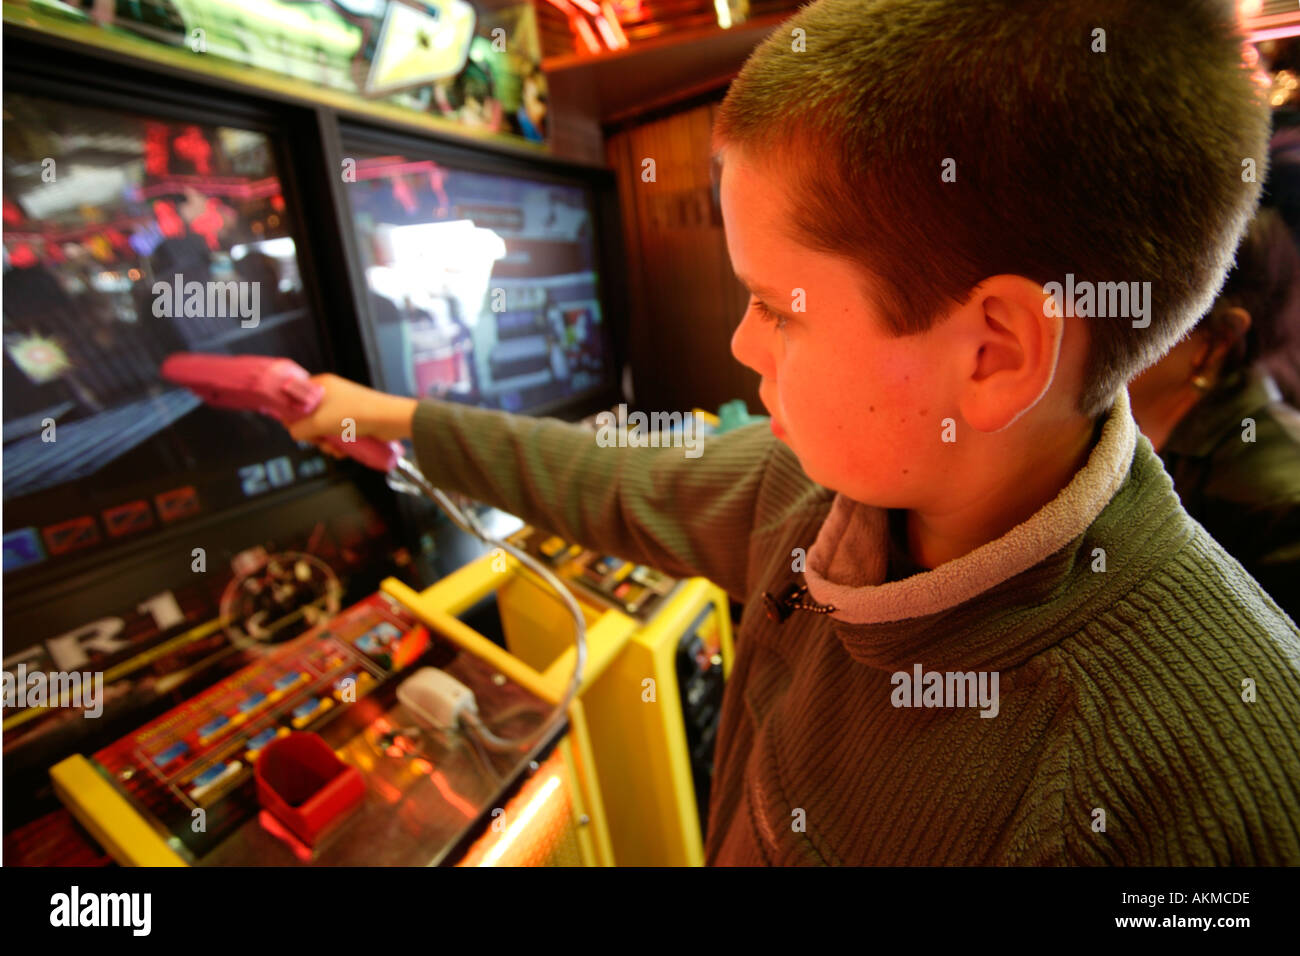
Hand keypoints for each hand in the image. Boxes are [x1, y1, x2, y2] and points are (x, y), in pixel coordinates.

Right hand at [285, 374, 417, 456]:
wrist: (389, 420)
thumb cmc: (355, 415)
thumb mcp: (319, 423)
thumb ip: (300, 429)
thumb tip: (294, 434)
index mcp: (321, 385)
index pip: (297, 397)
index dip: (292, 413)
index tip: (293, 427)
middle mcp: (332, 394)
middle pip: (309, 417)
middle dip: (313, 434)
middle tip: (319, 441)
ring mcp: (343, 407)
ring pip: (324, 428)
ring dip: (327, 443)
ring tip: (335, 449)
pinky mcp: (354, 420)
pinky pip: (338, 433)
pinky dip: (339, 444)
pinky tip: (343, 452)